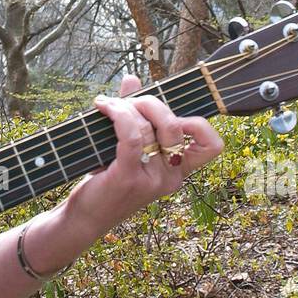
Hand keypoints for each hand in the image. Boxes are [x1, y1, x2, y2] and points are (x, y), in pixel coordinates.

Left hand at [64, 74, 223, 232]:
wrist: (85, 217)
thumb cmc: (107, 181)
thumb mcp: (126, 148)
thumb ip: (134, 113)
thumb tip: (133, 79)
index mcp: (178, 171)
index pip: (212, 145)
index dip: (198, 122)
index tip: (168, 113)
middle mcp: (170, 177)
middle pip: (174, 124)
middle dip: (150, 102)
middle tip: (128, 102)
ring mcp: (151, 180)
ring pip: (149, 127)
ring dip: (126, 107)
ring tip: (109, 105)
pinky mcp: (128, 178)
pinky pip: (131, 136)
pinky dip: (117, 114)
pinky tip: (103, 106)